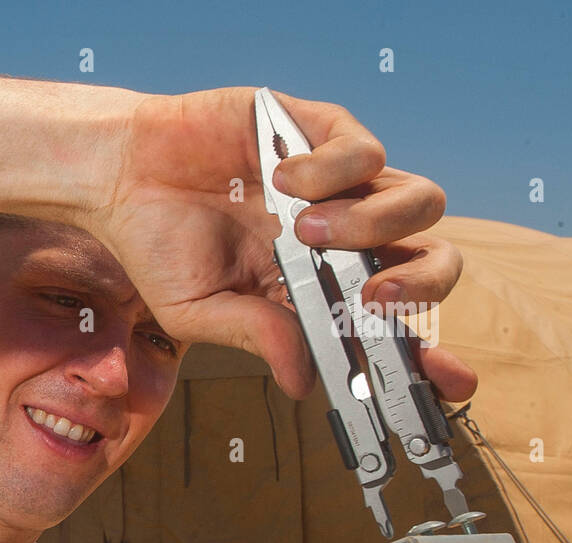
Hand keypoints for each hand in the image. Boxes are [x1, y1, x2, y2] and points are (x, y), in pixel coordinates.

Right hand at [91, 87, 476, 401]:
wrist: (122, 175)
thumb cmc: (157, 244)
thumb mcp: (199, 310)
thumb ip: (255, 336)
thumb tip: (303, 381)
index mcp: (320, 290)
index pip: (395, 324)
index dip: (431, 353)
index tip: (449, 380)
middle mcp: (346, 240)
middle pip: (434, 260)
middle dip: (422, 287)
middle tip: (374, 299)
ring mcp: (342, 186)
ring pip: (420, 202)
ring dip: (371, 225)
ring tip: (302, 231)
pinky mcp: (324, 133)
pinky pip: (368, 152)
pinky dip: (331, 171)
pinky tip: (280, 179)